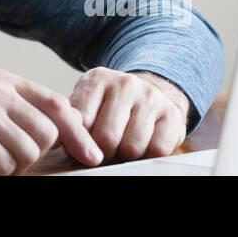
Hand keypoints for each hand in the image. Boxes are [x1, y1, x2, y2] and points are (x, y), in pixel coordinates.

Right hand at [0, 68, 103, 174]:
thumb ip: (20, 113)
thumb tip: (72, 131)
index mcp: (0, 79)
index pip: (56, 104)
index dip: (78, 132)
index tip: (92, 155)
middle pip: (46, 134)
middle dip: (30, 157)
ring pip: (29, 153)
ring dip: (8, 168)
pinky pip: (5, 167)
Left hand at [66, 67, 189, 164]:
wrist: (151, 92)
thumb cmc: (111, 105)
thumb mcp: (88, 102)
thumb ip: (75, 117)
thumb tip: (65, 136)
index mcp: (97, 79)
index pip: (81, 121)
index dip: (80, 141)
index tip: (82, 145)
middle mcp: (125, 83)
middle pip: (106, 137)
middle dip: (103, 153)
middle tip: (104, 152)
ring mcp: (150, 97)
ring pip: (132, 147)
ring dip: (125, 157)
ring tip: (122, 149)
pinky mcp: (172, 114)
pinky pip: (157, 150)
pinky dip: (147, 156)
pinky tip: (142, 146)